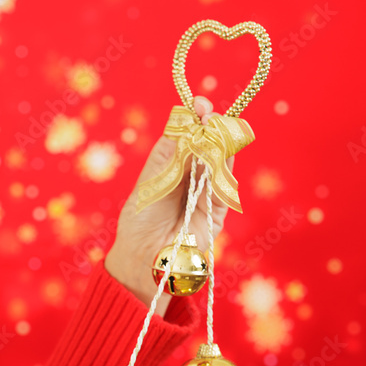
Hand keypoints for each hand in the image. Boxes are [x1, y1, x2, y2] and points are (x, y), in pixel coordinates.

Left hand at [104, 96, 233, 307]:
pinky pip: (225, 184)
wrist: (142, 260)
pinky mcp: (218, 211)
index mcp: (174, 166)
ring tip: (211, 128)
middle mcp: (193, 176)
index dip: (195, 119)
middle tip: (207, 111)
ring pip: (219, 161)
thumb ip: (169, 155)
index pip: (189, 136)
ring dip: (217, 142)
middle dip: (210, 125)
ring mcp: (207, 192)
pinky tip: (219, 152)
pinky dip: (224, 167)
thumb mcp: (151, 182)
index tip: (199, 105)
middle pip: (208, 143)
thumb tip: (187, 123)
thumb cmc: (140, 223)